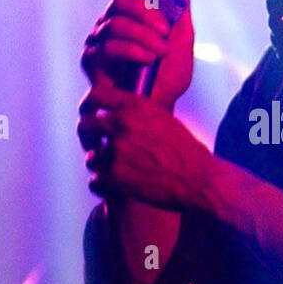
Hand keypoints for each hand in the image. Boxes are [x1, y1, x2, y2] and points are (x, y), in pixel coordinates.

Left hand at [77, 83, 214, 210]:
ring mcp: (117, 151)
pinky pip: (94, 182)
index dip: (88, 107)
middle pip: (84, 126)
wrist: (199, 179)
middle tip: (99, 150)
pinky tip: (120, 188)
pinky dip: (105, 188)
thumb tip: (112, 113)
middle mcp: (123, 125)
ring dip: (102, 168)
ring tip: (121, 173)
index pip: (95, 95)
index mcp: (135, 107)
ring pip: (90, 159)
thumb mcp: (162, 118)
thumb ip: (135, 112)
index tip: (91, 117)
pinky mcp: (115, 177)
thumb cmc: (184, 151)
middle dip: (89, 139)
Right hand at [80, 0, 193, 111]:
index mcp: (129, 13)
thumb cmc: (170, 76)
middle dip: (145, 12)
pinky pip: (106, 47)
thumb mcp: (183, 39)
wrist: (160, 110)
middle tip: (165, 30)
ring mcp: (97, 41)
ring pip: (114, 23)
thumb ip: (180, 7)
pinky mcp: (91, 62)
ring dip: (142, 35)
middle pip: (118, 1)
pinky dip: (131, 50)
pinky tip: (147, 59)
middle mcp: (109, 23)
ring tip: (162, 52)